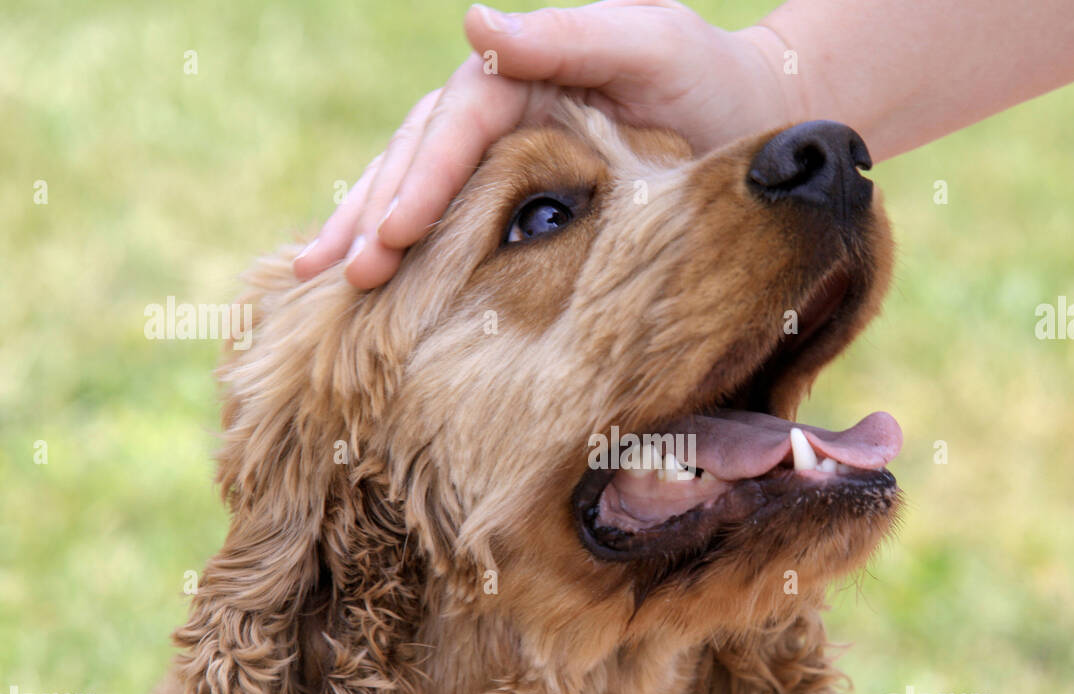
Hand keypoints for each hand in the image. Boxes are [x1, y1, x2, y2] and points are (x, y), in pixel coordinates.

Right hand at [294, 1, 797, 288]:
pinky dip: (413, 253)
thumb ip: (568, 35)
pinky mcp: (522, 203)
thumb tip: (472, 22)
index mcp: (519, 76)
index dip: (416, 184)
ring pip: (423, 194)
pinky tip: (376, 286)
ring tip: (317, 281)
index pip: (451, 128)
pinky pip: (456, 224)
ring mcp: (506, 160)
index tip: (386, 239)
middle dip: (369, 216)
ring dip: (369, 235)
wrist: (756, 120)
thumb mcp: (648, 43)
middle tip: (324, 275)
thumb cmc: (707, 79)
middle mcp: (500, 116)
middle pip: (416, 161)